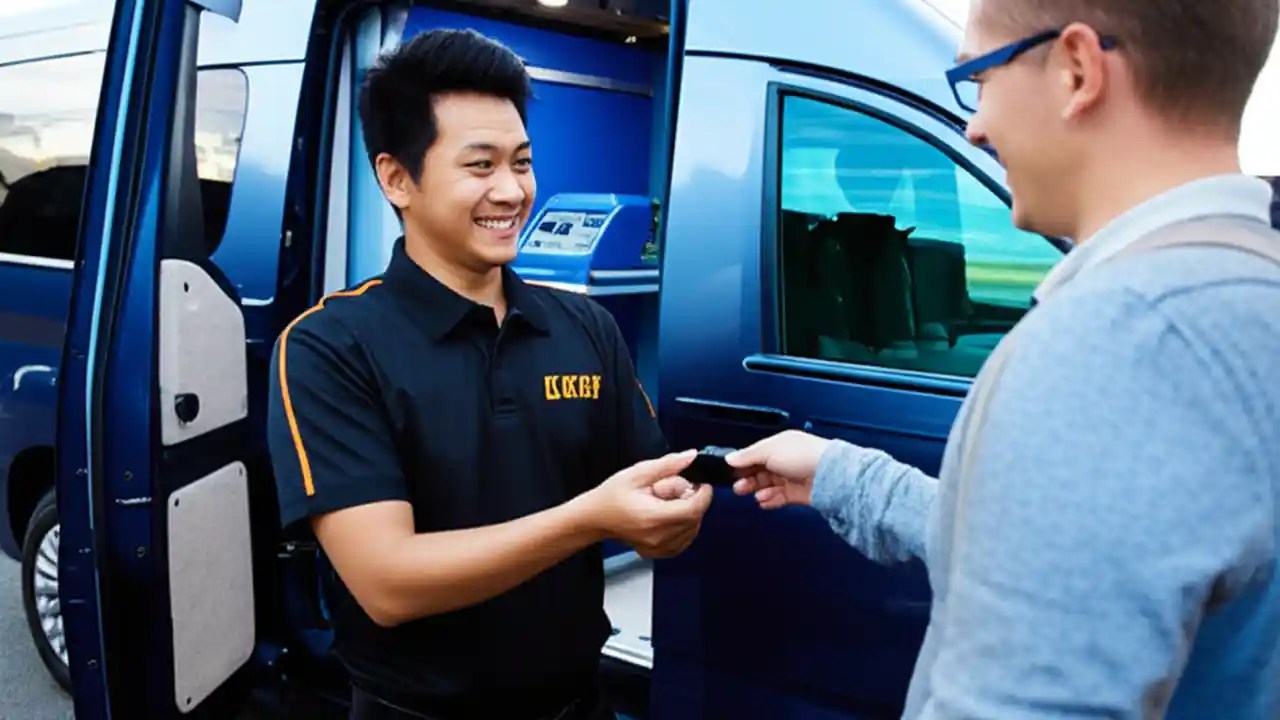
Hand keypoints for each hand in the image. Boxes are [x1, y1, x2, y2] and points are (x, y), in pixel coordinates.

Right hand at [579, 450, 712, 557]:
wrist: (594, 518)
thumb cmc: (612, 495)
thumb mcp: (638, 473)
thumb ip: (668, 465)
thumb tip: (691, 456)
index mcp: (654, 517)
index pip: (694, 509)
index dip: (704, 494)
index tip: (701, 482)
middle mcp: (659, 537)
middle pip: (695, 519)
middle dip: (693, 500)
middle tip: (675, 488)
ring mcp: (659, 548)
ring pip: (692, 530)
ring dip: (689, 514)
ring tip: (668, 502)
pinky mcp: (658, 552)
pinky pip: (683, 540)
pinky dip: (683, 527)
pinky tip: (669, 515)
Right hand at [725, 430, 831, 508]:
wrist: (829, 475)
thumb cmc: (804, 455)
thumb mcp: (769, 450)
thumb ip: (747, 455)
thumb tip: (730, 458)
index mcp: (779, 445)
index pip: (756, 454)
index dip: (743, 463)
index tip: (731, 471)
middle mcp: (785, 460)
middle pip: (760, 471)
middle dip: (748, 479)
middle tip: (738, 486)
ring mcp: (792, 477)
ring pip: (768, 485)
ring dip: (758, 490)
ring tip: (753, 494)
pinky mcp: (797, 494)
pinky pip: (778, 498)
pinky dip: (770, 500)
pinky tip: (763, 501)